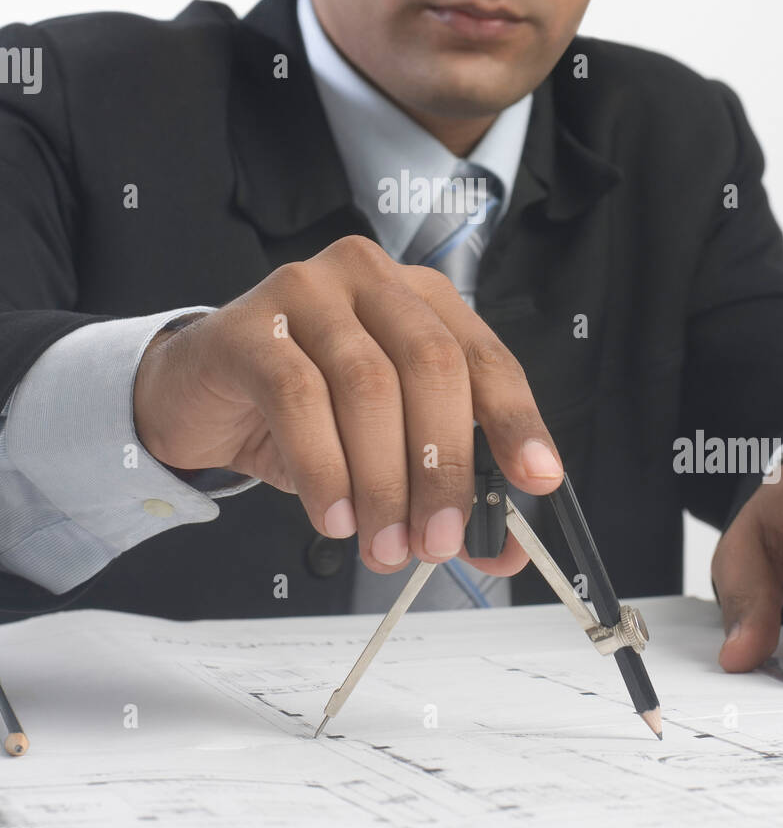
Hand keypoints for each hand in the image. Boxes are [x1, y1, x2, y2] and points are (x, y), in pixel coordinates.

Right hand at [133, 236, 563, 577]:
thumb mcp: (384, 446)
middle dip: (444, 466)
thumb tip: (506, 548)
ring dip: (384, 480)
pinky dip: (324, 469)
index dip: (516, 421)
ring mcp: (307, 292)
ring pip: (368, 385)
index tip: (537, 482)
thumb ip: (445, 488)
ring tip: (383, 544)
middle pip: (432, 366)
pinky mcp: (250, 327)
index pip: (485, 357)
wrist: (199, 396)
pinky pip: (298, 399)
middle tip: (439, 541)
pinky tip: (333, 516)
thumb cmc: (302, 413)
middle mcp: (371, 279)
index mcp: (420, 297)